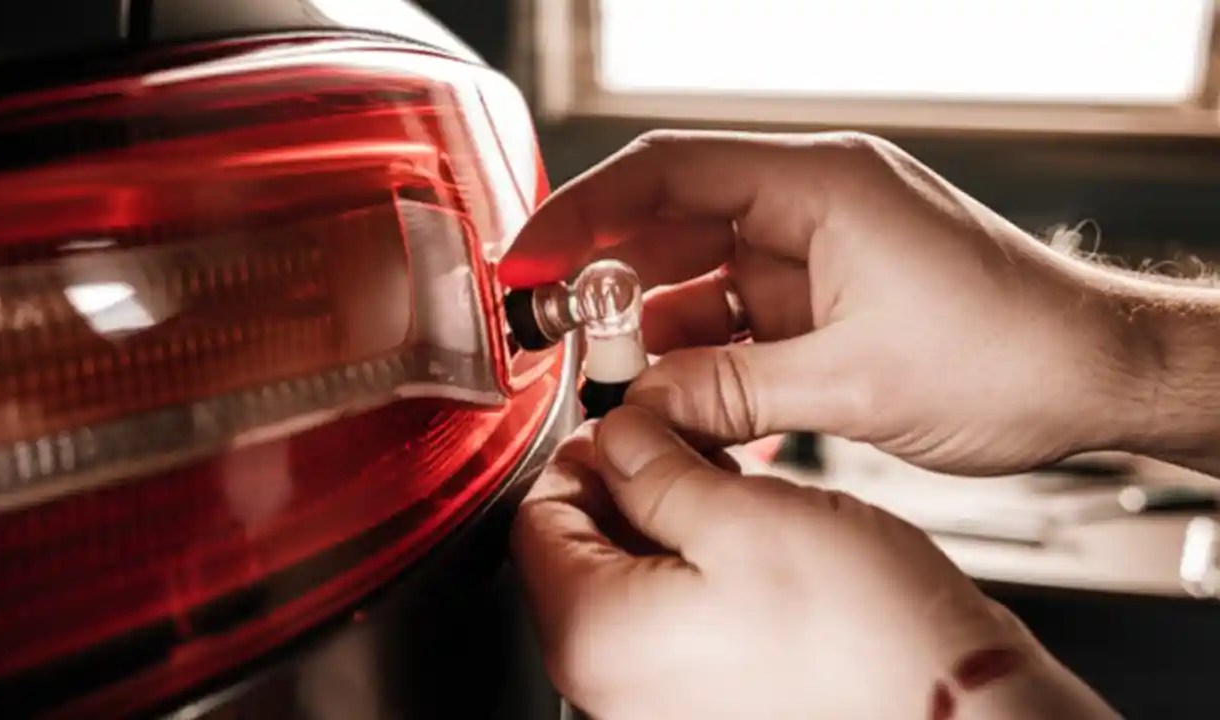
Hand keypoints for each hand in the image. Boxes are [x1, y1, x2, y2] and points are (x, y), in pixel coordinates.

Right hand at [502, 131, 1152, 474]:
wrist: (1096, 374)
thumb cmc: (1009, 352)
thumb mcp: (854, 383)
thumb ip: (733, 393)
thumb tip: (644, 408)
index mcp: (817, 186)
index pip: (667, 173)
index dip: (583, 211)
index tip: (526, 257)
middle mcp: (810, 206)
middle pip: (672, 223)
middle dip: (607, 281)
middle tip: (552, 335)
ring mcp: (816, 254)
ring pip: (700, 280)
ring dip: (655, 333)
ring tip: (613, 388)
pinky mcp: (826, 300)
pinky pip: (738, 321)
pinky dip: (702, 360)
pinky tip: (677, 402)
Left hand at [513, 406, 1116, 718]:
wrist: (955, 712)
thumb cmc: (865, 640)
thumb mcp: (740, 515)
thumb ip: (654, 468)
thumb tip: (617, 438)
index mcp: (594, 637)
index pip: (536, 521)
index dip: (582, 453)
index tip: (624, 421)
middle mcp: (613, 683)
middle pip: (581, 552)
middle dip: (628, 483)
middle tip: (681, 438)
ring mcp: (661, 698)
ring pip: (633, 580)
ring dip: (668, 518)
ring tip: (726, 478)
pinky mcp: (711, 699)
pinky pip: (676, 617)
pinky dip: (698, 564)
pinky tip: (747, 531)